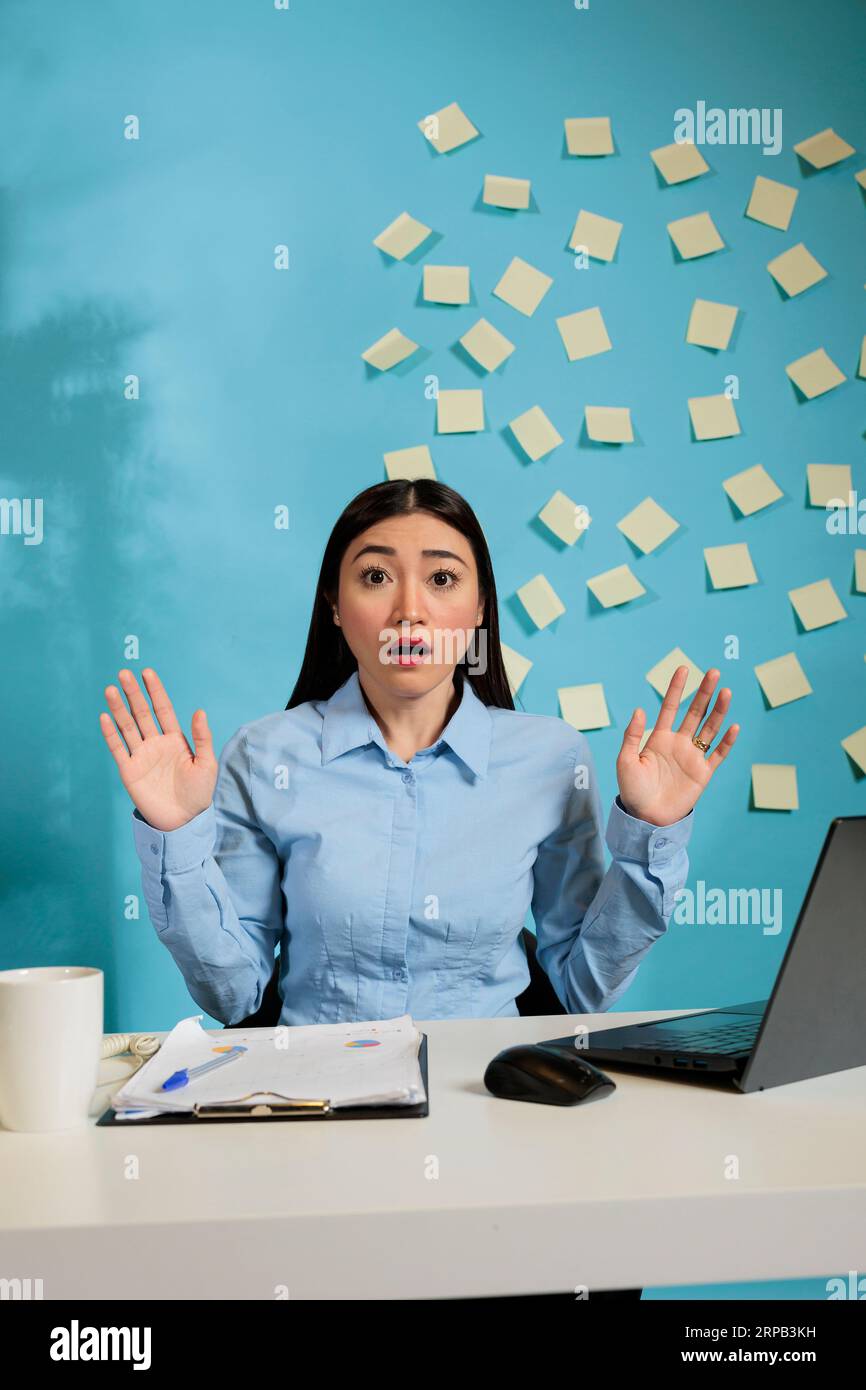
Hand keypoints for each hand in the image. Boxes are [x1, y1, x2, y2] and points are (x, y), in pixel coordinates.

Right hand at [99, 668, 217, 831]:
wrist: (182, 820)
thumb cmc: (198, 793)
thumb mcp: (206, 764)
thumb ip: (202, 738)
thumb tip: (200, 711)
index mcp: (174, 739)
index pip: (162, 709)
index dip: (155, 691)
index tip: (147, 673)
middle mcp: (155, 743)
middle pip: (142, 713)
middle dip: (133, 694)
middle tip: (123, 673)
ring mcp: (141, 755)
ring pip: (127, 727)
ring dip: (118, 708)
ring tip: (110, 689)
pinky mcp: (129, 770)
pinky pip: (118, 748)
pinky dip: (110, 733)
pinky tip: (105, 717)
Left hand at [616, 667, 739, 826]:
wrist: (647, 817)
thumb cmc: (633, 790)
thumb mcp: (626, 760)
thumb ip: (633, 735)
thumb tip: (640, 709)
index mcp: (659, 738)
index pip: (670, 707)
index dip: (677, 689)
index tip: (684, 669)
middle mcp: (678, 744)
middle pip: (694, 713)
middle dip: (704, 693)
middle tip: (714, 672)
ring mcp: (692, 757)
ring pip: (709, 729)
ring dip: (718, 711)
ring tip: (726, 692)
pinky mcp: (703, 773)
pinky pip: (718, 754)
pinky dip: (726, 741)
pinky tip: (733, 726)